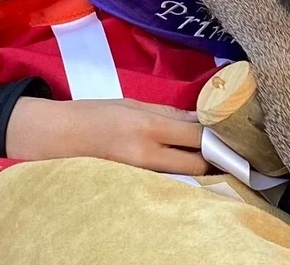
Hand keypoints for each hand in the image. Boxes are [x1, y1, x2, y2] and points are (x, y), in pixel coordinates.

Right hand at [5, 97, 207, 174]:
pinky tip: (183, 169)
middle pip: (197, 165)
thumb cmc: (94, 113)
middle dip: (214, 159)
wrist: (59, 137)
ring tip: (208, 160)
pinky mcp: (134, 185)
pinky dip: (178, 176)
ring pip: (184, 178)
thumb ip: (167, 113)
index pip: (196, 137)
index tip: (230, 133)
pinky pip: (167, 183)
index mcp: (148, 126)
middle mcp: (147, 154)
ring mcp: (141, 175)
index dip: (217, 137)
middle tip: (224, 150)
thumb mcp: (131, 103)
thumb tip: (199, 119)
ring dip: (198, 169)